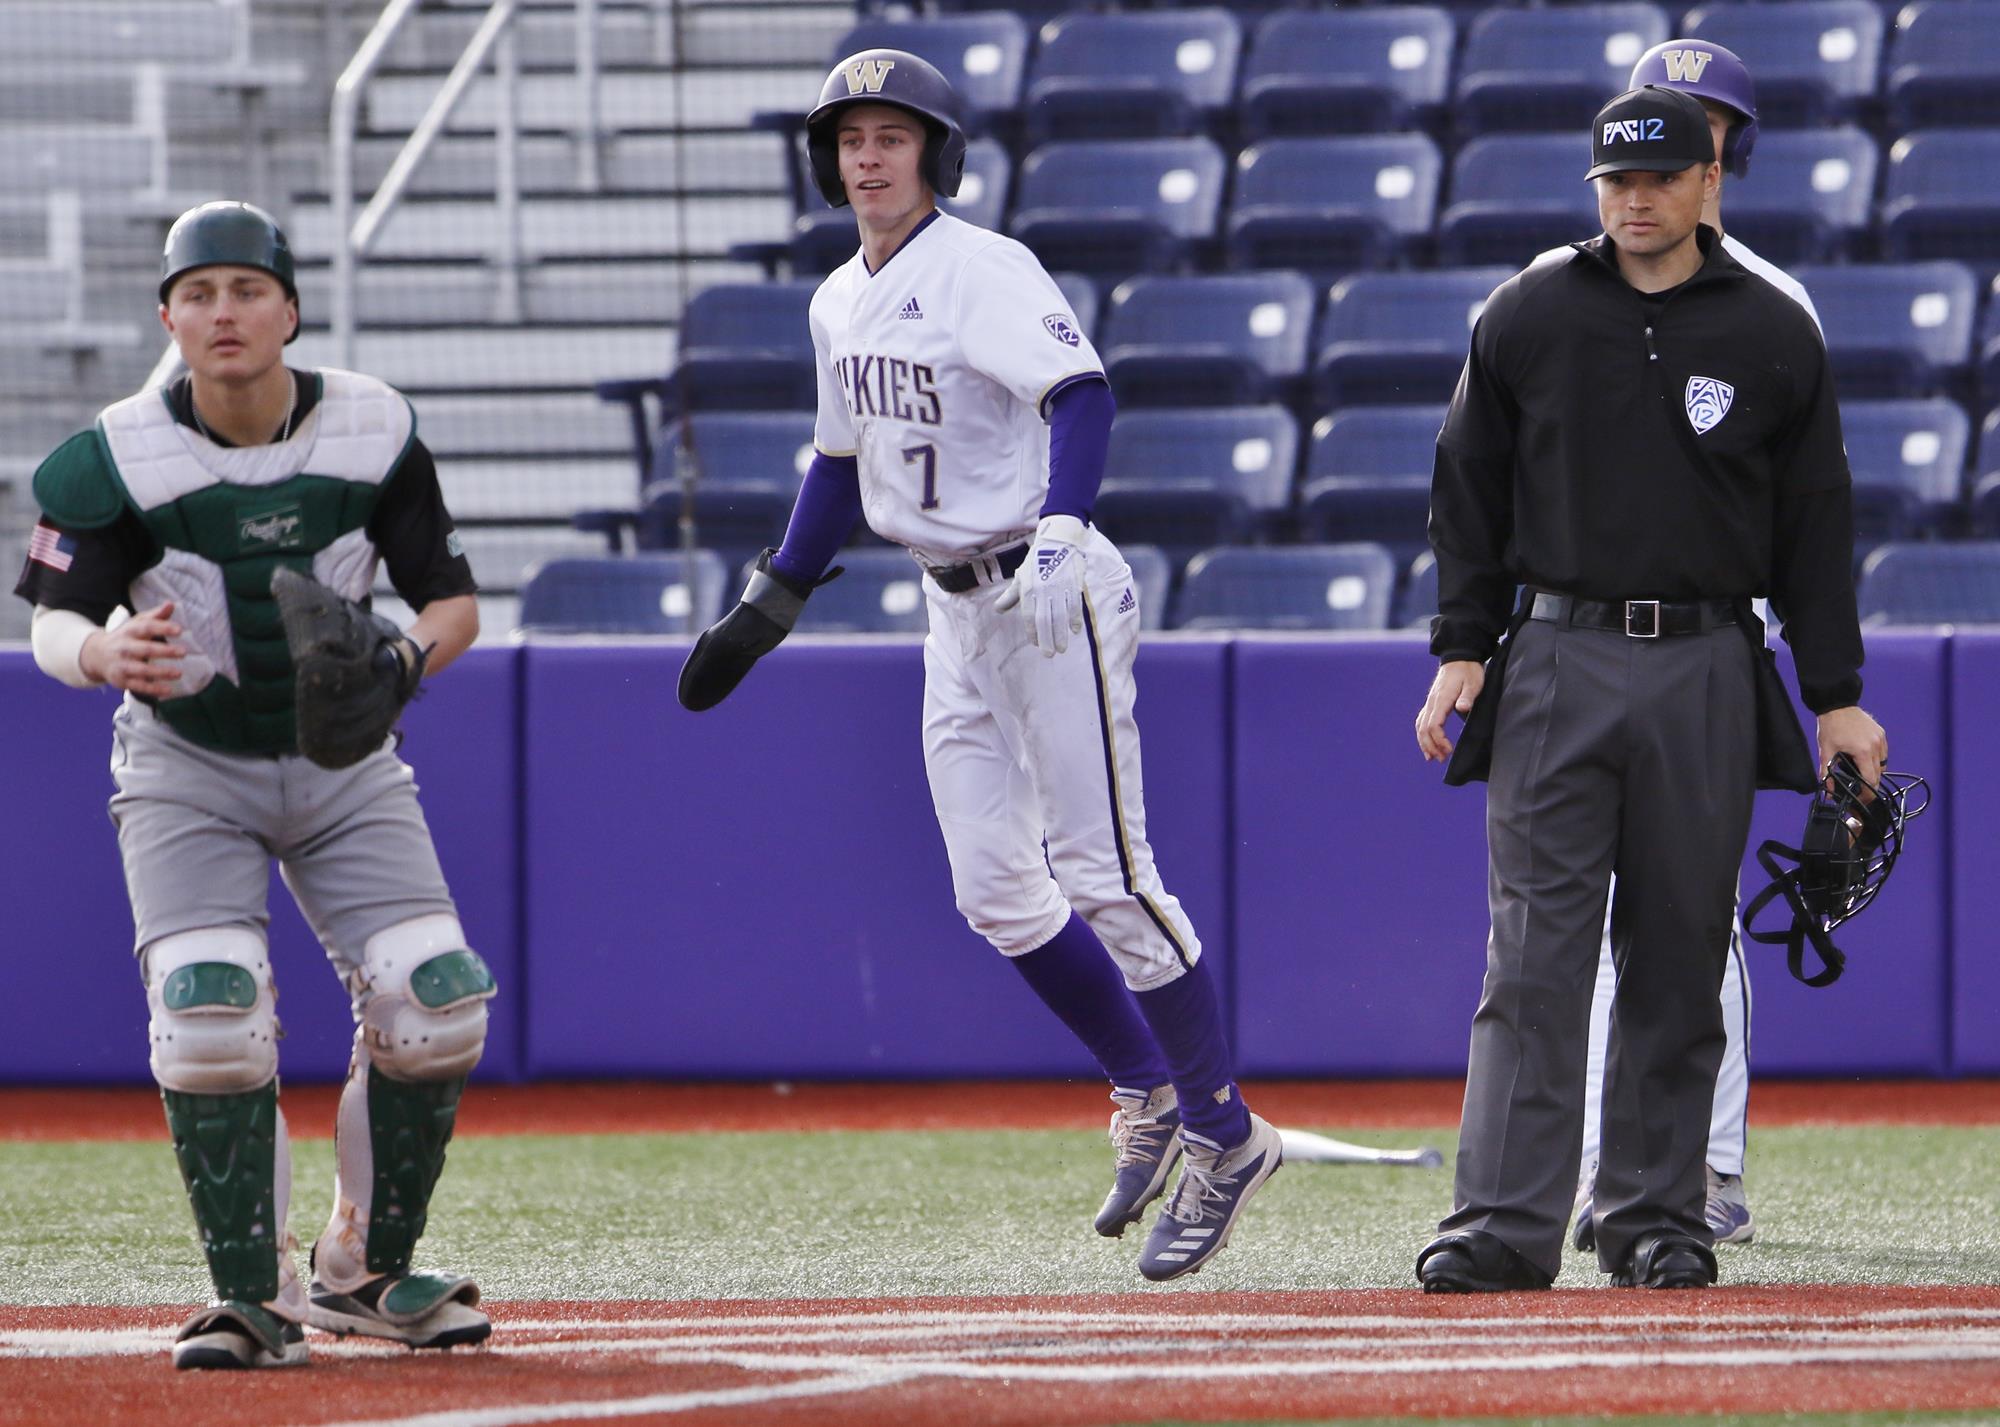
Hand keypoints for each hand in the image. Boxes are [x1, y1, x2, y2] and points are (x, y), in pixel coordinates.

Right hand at [80, 601, 184, 697]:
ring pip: (141, 669)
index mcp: (129, 631)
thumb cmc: (126, 637)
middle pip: (144, 649)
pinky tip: (168, 690)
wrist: (96, 655)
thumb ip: (155, 616)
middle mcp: (124, 648)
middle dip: (164, 651)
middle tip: (184, 652)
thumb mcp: (137, 624)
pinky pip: (137, 686)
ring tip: (179, 673)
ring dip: (160, 672)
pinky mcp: (121, 680)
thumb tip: (171, 604)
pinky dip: (152, 689)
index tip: (180, 630)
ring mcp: (121, 665)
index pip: (146, 627)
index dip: (163, 627)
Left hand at [995, 515, 1086, 655]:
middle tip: (1050, 654)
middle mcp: (1043, 590)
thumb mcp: (1021, 576)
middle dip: (1047, 639)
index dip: (1033, 632)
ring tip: (1062, 648)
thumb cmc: (1037, 560)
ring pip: (1060, 616)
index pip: (1030, 616)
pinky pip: (1074, 605)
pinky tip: (1075, 631)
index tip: (1035, 644)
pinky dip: (1074, 619)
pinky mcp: (1073, 584)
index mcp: (1028, 588)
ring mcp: (1059, 587)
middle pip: (1045, 619)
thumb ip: (1011, 595)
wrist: (1058, 540)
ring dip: (1061, 634)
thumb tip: (998, 610)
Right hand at [1416, 659, 1484, 761]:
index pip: (1433, 725)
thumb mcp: (1474, 683)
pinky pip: (1422, 721)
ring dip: (1425, 743)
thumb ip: (1468, 697)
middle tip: (1442, 759)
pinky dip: (1422, 734)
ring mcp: (1430, 702)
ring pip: (1420, 726)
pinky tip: (1427, 743)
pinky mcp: (1432, 702)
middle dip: (1431, 746)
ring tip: (1433, 757)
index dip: (1439, 741)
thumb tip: (1462, 708)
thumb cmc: (1469, 671)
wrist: (1459, 657)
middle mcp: (1432, 702)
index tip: (1448, 750)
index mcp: (1441, 699)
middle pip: (1423, 729)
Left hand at [1817, 704, 1885, 790]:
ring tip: (1861, 773)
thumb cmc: (1830, 727)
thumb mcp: (1826, 751)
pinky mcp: (1881, 734)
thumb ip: (1827, 773)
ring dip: (1874, 771)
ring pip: (1883, 764)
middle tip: (1861, 789)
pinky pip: (1883, 753)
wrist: (1837, 704)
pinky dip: (1876, 759)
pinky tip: (1864, 759)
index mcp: (1863, 751)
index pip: (1871, 779)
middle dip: (1870, 783)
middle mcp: (1876, 746)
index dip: (1868, 791)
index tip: (1863, 798)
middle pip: (1879, 773)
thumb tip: (1827, 791)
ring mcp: (1880, 739)